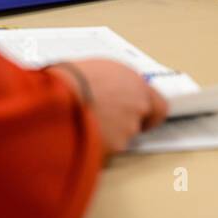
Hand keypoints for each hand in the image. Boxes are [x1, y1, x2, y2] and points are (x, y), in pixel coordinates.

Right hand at [48, 59, 168, 154]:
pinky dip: (99, 145)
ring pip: (123, 136)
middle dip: (125, 123)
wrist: (58, 99)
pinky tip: (83, 133)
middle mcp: (137, 104)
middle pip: (141, 121)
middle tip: (107, 120)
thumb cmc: (69, 79)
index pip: (158, 104)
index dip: (149, 114)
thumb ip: (111, 83)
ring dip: (110, 133)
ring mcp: (128, 127)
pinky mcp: (116, 146)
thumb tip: (107, 89)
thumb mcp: (94, 69)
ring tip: (86, 122)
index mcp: (134, 81)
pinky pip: (109, 149)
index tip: (144, 117)